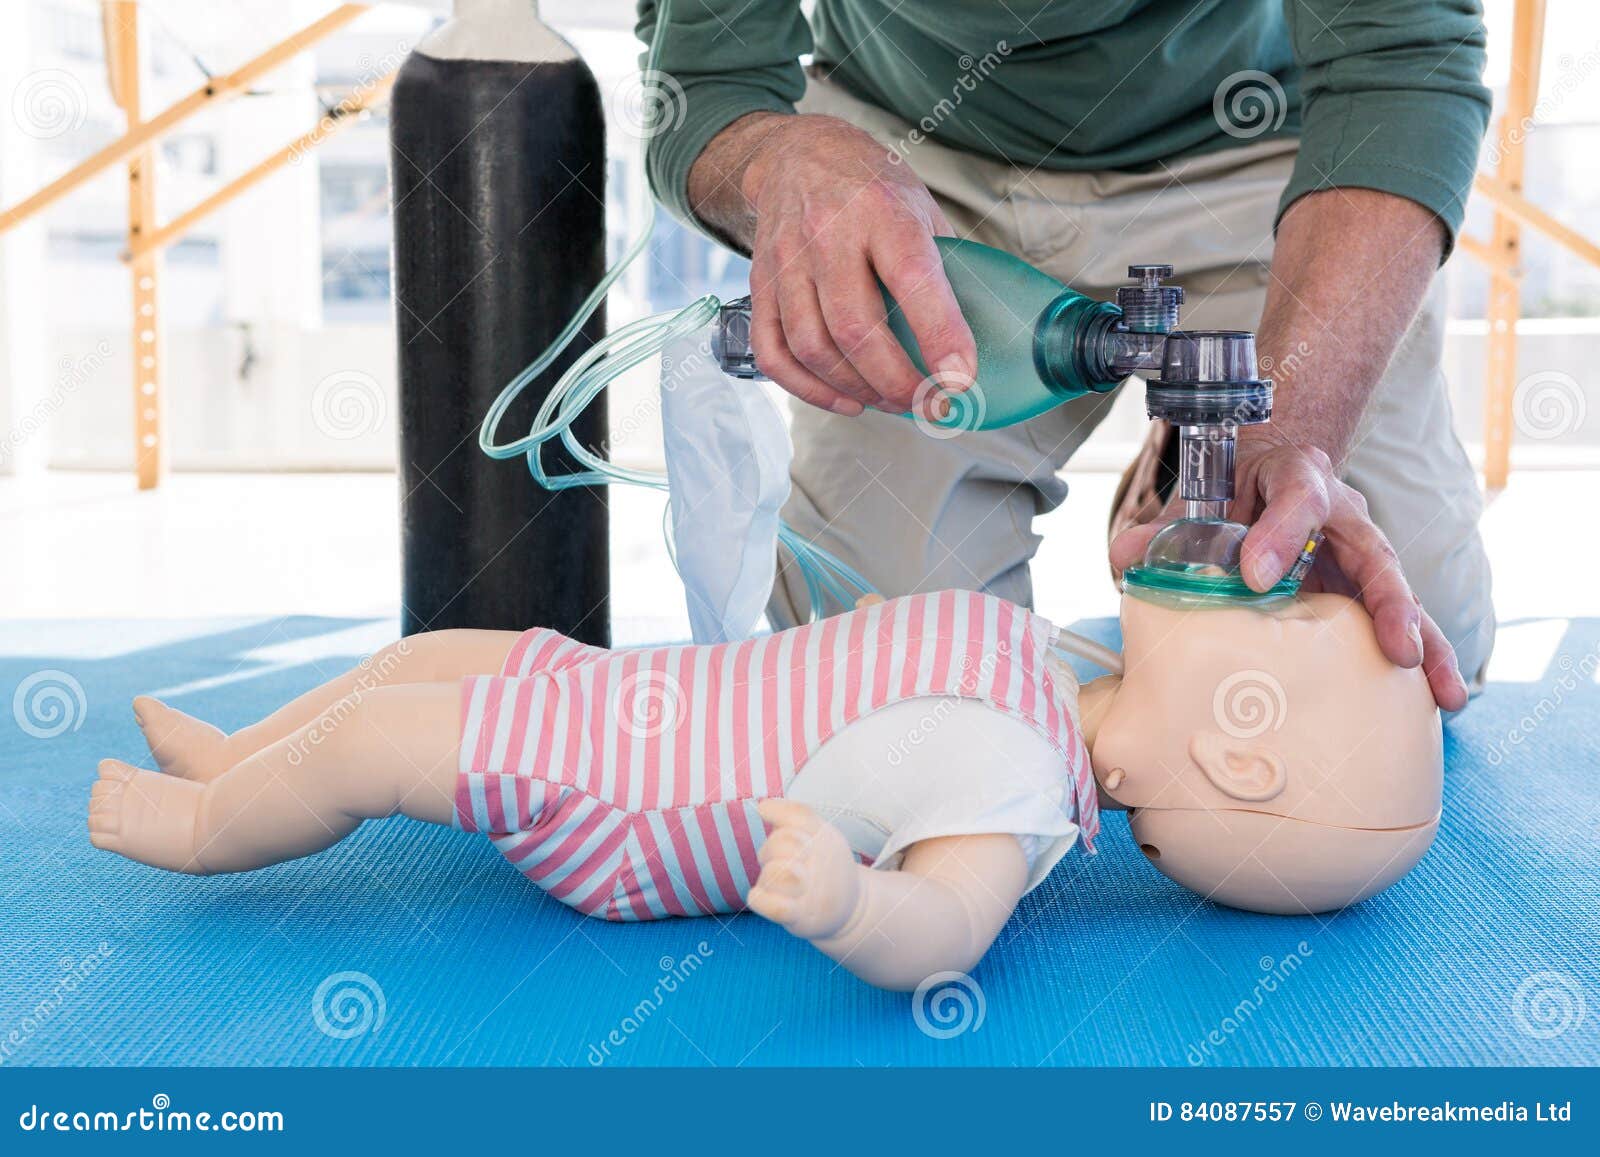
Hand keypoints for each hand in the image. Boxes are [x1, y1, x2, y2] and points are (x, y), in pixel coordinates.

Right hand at [690, 113, 976, 417]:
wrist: (797, 155)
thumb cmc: (870, 187)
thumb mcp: (920, 206)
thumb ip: (942, 267)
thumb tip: (971, 339)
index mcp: (883, 212)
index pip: (912, 279)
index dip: (940, 336)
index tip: (961, 379)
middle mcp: (828, 234)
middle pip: (855, 329)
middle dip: (898, 382)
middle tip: (930, 403)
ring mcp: (787, 261)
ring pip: (813, 347)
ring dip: (857, 390)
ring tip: (891, 402)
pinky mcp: (760, 285)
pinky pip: (773, 353)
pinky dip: (809, 390)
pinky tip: (845, 400)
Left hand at [747, 799, 862, 940]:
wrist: (851, 909)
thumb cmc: (824, 866)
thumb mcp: (821, 836)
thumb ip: (794, 818)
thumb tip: (763, 807)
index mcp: (824, 838)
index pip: (801, 816)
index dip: (778, 810)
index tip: (764, 811)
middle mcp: (821, 862)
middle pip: (785, 842)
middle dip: (770, 848)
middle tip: (775, 861)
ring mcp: (811, 892)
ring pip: (779, 872)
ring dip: (768, 874)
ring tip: (772, 881)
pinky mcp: (801, 917)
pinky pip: (777, 907)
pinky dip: (761, 898)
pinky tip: (758, 895)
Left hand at [1110, 440, 1468, 710]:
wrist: (1271, 471)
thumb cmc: (1240, 487)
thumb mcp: (1206, 496)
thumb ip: (1169, 527)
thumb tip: (1125, 558)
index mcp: (1300, 483)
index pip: (1297, 497)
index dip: (1278, 533)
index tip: (1254, 575)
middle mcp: (1345, 520)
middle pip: (1378, 559)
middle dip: (1392, 607)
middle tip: (1399, 651)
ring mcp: (1361, 558)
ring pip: (1404, 600)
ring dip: (1428, 647)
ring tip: (1447, 695)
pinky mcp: (1365, 592)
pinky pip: (1397, 626)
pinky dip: (1420, 663)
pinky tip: (1436, 705)